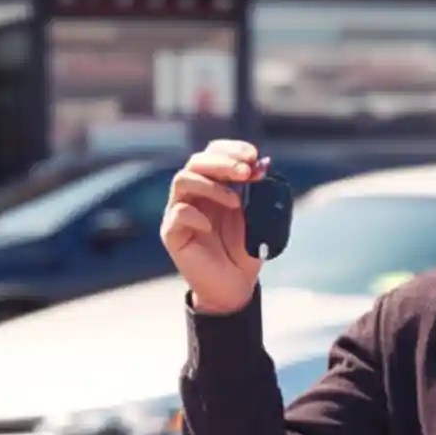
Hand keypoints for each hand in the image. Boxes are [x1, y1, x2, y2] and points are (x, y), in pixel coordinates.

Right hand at [161, 139, 267, 313]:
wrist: (236, 285)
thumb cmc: (245, 249)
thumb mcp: (259, 216)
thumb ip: (260, 192)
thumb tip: (263, 165)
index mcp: (214, 184)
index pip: (213, 152)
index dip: (231, 149)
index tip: (253, 156)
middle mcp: (194, 194)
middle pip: (196, 161)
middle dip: (223, 162)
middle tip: (246, 171)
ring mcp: (180, 212)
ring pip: (182, 180)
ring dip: (211, 184)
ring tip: (235, 202)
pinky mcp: (172, 233)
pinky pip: (177, 214)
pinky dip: (194, 215)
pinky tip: (209, 226)